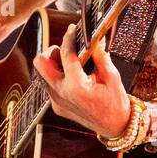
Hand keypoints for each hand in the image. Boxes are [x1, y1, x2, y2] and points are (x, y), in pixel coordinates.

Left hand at [32, 22, 130, 138]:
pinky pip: (50, 86)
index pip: (66, 54)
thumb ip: (100, 56)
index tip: (72, 29)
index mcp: (76, 87)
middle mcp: (61, 94)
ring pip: (43, 74)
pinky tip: (74, 77)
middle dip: (51, 51)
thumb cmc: (115, 104)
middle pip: (41, 63)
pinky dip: (59, 77)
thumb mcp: (111, 77)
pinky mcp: (56, 107)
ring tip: (73, 64)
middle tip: (66, 49)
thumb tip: (96, 39)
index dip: (69, 38)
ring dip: (55, 65)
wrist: (115, 127)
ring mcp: (56, 102)